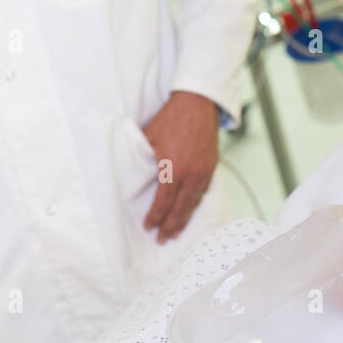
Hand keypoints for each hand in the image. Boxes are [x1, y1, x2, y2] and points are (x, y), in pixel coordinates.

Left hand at [141, 90, 219, 243]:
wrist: (198, 102)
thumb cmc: (171, 117)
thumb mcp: (149, 136)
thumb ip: (141, 157)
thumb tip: (131, 170)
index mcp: (173, 169)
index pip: (163, 202)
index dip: (155, 217)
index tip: (148, 227)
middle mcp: (191, 174)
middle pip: (180, 209)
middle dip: (170, 226)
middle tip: (162, 240)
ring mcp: (204, 171)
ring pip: (194, 203)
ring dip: (184, 219)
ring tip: (176, 232)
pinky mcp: (212, 166)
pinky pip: (203, 191)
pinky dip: (195, 204)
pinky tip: (190, 210)